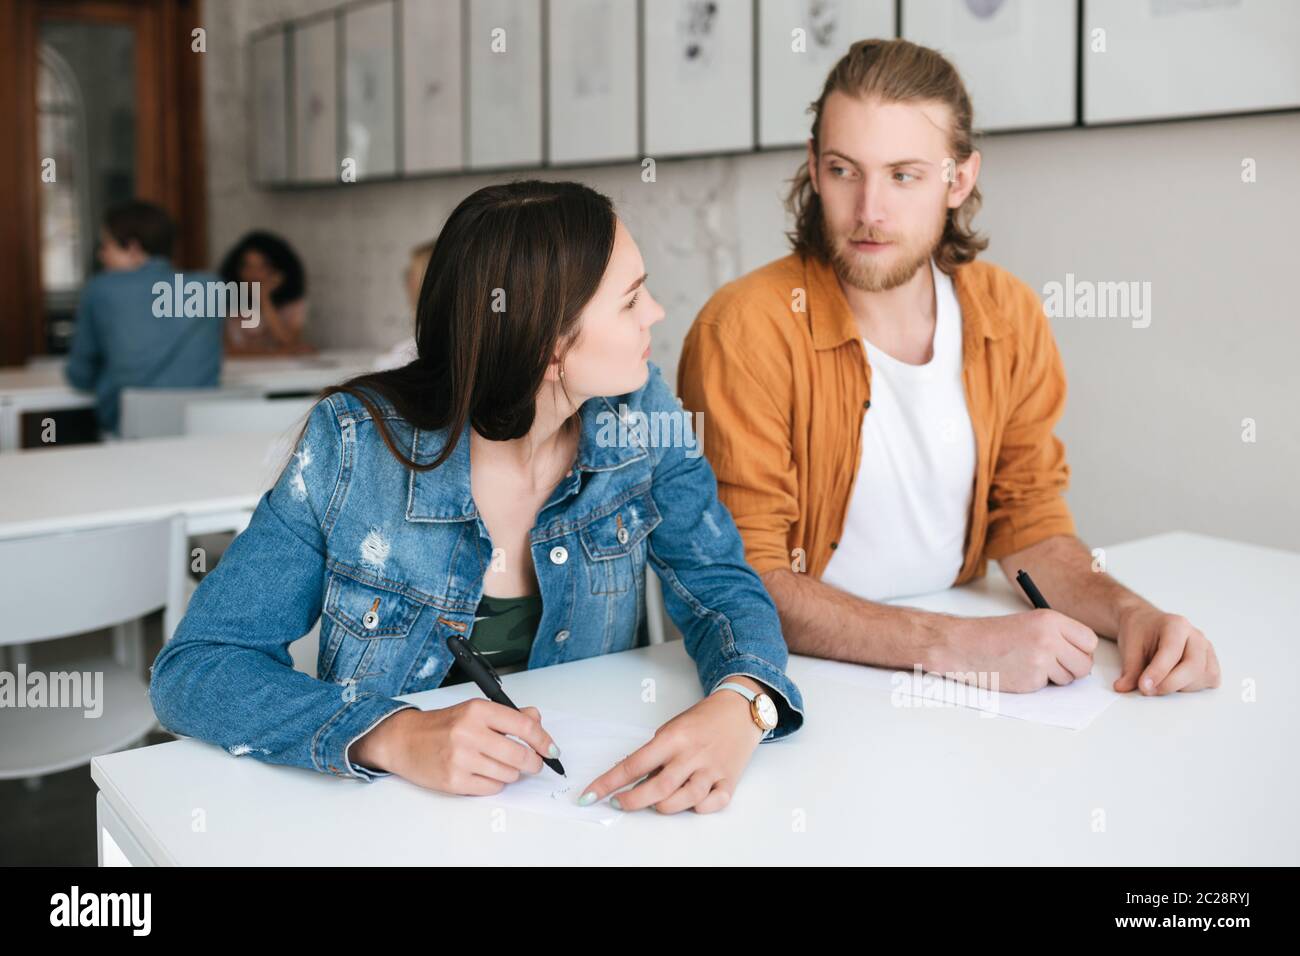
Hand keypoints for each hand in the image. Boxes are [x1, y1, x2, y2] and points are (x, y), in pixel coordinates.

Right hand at [348, 700, 557, 794]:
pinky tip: (484, 773)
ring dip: (512, 773)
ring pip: (509, 774)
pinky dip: (495, 783)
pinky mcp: (454, 781)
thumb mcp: (475, 711)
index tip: (552, 750)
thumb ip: (508, 715)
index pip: (524, 726)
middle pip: (520, 755)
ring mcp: (460, 759)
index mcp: (477, 710)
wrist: (404, 740)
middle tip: (533, 763)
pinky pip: (492, 788)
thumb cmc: (442, 726)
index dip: (544, 741)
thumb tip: (537, 720)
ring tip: (499, 764)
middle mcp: (469, 733)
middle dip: (533, 762)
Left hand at [579, 680, 766, 813]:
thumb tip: (637, 779)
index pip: (634, 764)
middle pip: (657, 788)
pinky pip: (709, 806)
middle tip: (618, 803)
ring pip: (682, 801)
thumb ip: (657, 753)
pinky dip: (695, 808)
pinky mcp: (729, 782)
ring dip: (662, 806)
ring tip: (654, 799)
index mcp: (674, 737)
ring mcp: (712, 770)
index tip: (591, 794)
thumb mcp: (673, 727)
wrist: (741, 710)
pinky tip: (689, 800)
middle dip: (631, 801)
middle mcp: (692, 755)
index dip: (609, 782)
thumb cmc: (704, 718)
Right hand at [941, 609, 1098, 691]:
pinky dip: (1036, 682)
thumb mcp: (1030, 623)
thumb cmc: (994, 635)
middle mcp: (1049, 639)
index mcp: (1050, 620)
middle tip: (1055, 664)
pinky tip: (1018, 671)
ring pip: (1068, 678)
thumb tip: (1082, 655)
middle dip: (1073, 668)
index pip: (1089, 641)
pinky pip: (1047, 686)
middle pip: (1084, 664)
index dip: (1081, 650)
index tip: (1071, 651)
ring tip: (1029, 663)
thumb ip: (1058, 635)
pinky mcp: (1031, 680)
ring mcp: (1041, 661)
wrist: (964, 645)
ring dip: (1054, 677)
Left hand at [1114, 604, 1219, 694]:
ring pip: (1204, 675)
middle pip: (1193, 666)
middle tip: (1148, 690)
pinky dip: (1194, 686)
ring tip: (1160, 681)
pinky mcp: (1210, 661)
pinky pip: (1211, 679)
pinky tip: (1176, 682)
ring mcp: (1206, 649)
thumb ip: (1129, 669)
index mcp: (1176, 625)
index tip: (1144, 686)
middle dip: (1170, 684)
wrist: (1146, 623)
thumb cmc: (1140, 632)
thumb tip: (1123, 687)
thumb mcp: (1129, 646)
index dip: (1158, 672)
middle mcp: (1195, 636)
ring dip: (1181, 686)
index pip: (1171, 651)